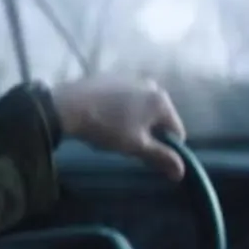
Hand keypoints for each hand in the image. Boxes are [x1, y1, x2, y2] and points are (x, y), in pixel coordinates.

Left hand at [50, 76, 188, 180]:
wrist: (67, 105)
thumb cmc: (106, 127)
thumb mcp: (136, 146)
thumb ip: (161, 157)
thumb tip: (181, 172)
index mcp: (161, 100)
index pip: (176, 131)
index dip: (165, 147)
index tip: (145, 154)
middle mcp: (151, 84)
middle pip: (159, 117)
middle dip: (148, 132)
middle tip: (126, 142)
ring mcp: (130, 77)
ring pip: (141, 107)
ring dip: (134, 120)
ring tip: (112, 130)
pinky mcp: (112, 76)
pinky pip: (125, 97)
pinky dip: (120, 108)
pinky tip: (103, 116)